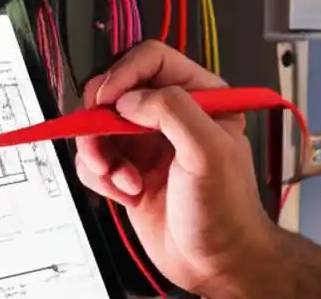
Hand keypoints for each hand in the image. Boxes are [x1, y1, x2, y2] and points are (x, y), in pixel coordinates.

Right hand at [75, 40, 277, 294]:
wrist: (214, 261)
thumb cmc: (227, 211)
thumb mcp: (208, 152)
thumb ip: (173, 112)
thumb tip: (131, 98)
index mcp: (200, 96)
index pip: (151, 59)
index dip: (125, 73)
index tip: (109, 98)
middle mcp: (170, 115)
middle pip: (115, 90)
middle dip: (101, 117)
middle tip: (100, 138)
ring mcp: (146, 142)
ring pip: (97, 125)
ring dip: (99, 152)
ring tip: (118, 176)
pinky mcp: (127, 169)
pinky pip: (93, 159)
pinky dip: (100, 176)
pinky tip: (126, 192)